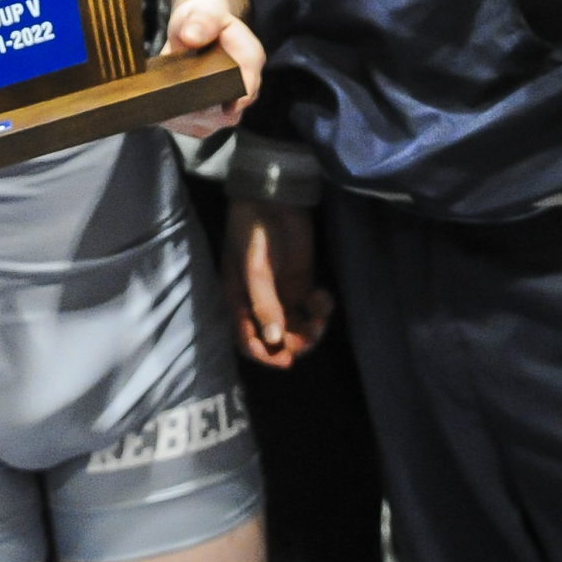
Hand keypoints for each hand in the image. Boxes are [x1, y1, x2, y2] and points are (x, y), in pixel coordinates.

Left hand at [159, 0, 263, 136]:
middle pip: (225, 114)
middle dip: (195, 111)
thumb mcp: (203, 10)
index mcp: (249, 60)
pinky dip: (173, 121)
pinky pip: (193, 127)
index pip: (248, 85)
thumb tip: (190, 36)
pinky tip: (156, 111)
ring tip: (156, 104)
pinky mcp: (208, 115)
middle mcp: (242, 88)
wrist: (199, 25)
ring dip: (180, 118)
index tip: (209, 103)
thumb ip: (201, 21)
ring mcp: (226, 106)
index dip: (232, 98)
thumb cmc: (204, 16)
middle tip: (164, 100)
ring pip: (207, 124)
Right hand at [224, 201, 330, 369]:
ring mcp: (283, 294)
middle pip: (277, 339)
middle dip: (294, 343)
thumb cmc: (252, 234)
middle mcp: (260, 304)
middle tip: (309, 337)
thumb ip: (264, 304)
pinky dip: (321, 307)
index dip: (265, 355)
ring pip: (298, 326)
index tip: (284, 361)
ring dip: (311, 328)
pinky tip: (322, 294)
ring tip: (320, 315)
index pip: (248, 340)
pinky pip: (313, 307)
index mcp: (240, 303)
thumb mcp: (253, 269)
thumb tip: (273, 341)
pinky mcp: (303, 283)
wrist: (270, 201)